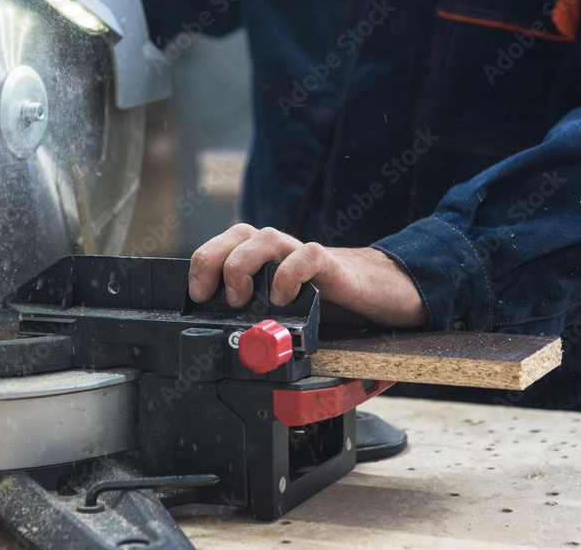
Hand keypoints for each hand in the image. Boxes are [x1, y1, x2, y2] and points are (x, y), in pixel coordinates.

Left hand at [187, 224, 426, 326]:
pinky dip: (289, 274)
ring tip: (241, 299)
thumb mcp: (285, 313)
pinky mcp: (334, 266)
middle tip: (211, 295)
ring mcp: (305, 255)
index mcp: (265, 260)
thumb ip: (258, 319)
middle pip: (237, 233)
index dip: (202, 263)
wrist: (384, 293)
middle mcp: (281, 252)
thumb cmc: (332, 303)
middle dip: (213, 259)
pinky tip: (282, 298)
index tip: (196, 294)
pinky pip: (308, 256)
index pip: (223, 244)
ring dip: (242, 265)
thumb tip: (225, 346)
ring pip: (263, 238)